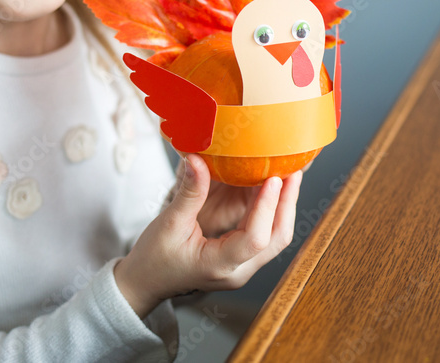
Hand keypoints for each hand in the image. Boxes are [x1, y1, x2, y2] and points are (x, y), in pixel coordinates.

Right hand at [113, 154, 301, 319]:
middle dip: (287, 204)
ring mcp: (243, 267)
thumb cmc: (153, 259)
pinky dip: (271, 211)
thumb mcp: (169, 223)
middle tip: (293, 172)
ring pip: (276, 238)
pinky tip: (271, 188)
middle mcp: (238, 271)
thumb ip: (189, 192)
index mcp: (219, 265)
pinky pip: (265, 234)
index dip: (267, 206)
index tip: (273, 179)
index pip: (255, 238)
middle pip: (277, 239)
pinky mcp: (241, 258)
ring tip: (288, 175)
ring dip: (283, 206)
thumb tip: (198, 159)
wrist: (146, 281)